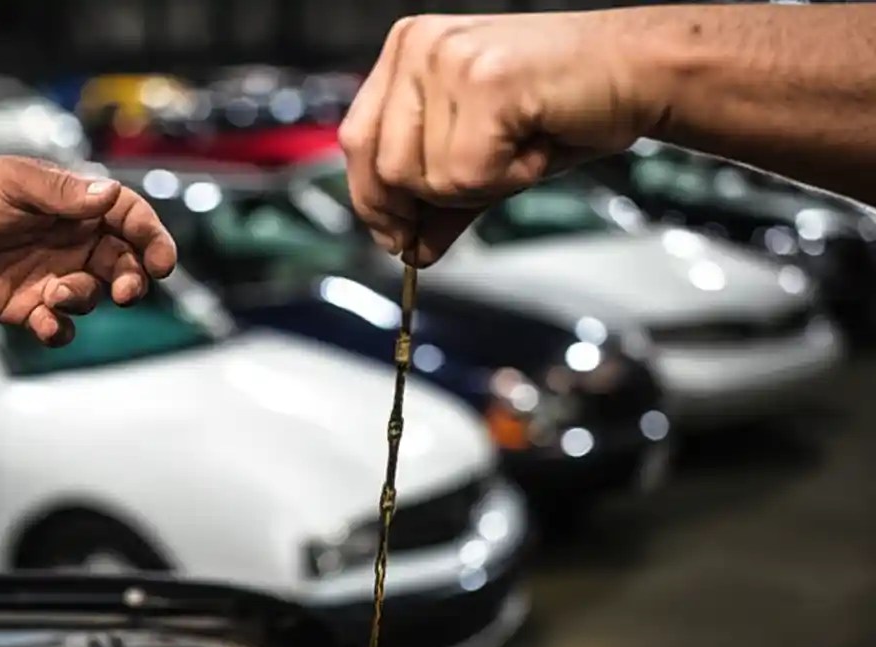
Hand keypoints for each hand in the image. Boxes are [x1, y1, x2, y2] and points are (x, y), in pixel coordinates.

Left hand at [0, 157, 176, 345]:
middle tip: (124, 290)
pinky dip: (61, 329)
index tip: (162, 260)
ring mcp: (51, 275)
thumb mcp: (14, 183)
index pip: (128, 219)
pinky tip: (45, 323)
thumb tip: (109, 196)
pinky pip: (61, 326)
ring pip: (94, 296)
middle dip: (132, 279)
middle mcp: (69, 240)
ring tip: (55, 294)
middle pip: (123, 262)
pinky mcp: (27, 307)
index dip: (151, 238)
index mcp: (73, 205)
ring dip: (86, 299)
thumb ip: (62, 194)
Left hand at [340, 12, 665, 265]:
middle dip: (429, 201)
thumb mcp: (486, 160)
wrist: (638, 73)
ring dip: (476, 187)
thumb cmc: (566, 105)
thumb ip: (439, 204)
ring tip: (517, 150)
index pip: (355, 141)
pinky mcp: (484, 82)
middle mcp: (419, 47)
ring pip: (421, 176)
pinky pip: (465, 174)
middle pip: (382, 166)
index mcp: (407, 52)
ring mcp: (447, 59)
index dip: (373, 200)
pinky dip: (505, 180)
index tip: (397, 235)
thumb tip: (407, 251)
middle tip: (486, 182)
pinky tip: (533, 144)